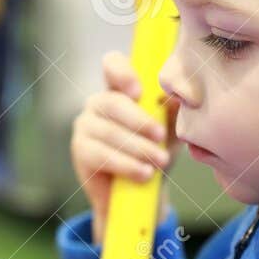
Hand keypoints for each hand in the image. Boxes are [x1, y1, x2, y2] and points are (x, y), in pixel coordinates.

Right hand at [71, 51, 173, 243]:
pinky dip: (126, 165)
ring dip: (138, 147)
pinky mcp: (81, 150)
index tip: (139, 91)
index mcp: (119, 88)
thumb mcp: (171, 130)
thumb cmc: (155, 152)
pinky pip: (101, 155)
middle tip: (161, 135)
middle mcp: (98, 102)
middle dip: (139, 120)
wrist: (139, 193)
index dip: (122, 72)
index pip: (112, 65)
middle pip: (113, 103)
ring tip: (160, 161)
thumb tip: (178, 95)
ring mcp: (85, 126)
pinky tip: (144, 173)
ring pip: (109, 132)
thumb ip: (173, 111)